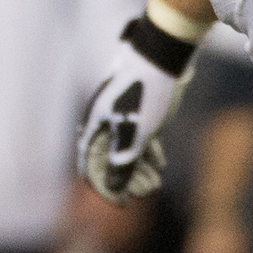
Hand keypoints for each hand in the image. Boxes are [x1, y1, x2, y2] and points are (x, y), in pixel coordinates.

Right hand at [78, 19, 192, 203]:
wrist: (164, 51)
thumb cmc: (146, 91)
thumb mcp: (136, 131)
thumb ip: (123, 161)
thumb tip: (114, 188)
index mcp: (96, 122)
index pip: (89, 160)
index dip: (101, 183)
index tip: (119, 202)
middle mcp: (104, 118)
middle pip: (108, 156)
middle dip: (125, 179)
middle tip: (142, 194)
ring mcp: (122, 111)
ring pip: (125, 146)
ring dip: (138, 167)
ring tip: (154, 183)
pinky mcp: (138, 106)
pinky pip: (137, 135)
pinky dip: (146, 152)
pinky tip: (160, 165)